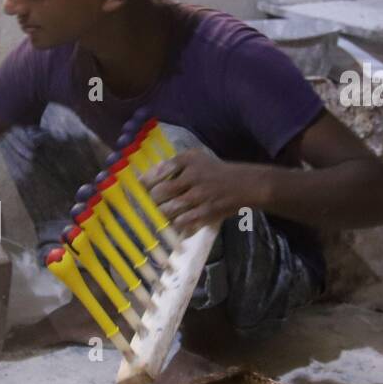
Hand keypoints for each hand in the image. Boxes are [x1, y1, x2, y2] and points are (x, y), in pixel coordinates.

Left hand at [140, 149, 263, 235]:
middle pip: (160, 192)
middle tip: (142, 206)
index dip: (144, 182)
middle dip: (149, 201)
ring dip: (158, 214)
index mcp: (189, 161)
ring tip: (154, 216)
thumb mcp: (195, 159)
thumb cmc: (214, 171)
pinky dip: (173, 224)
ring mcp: (199, 197)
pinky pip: (182, 222)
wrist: (246, 185)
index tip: (136, 188)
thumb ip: (173, 165)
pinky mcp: (206, 213)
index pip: (160, 171)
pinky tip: (169, 224)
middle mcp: (193, 178)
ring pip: (169, 210)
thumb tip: (147, 175)